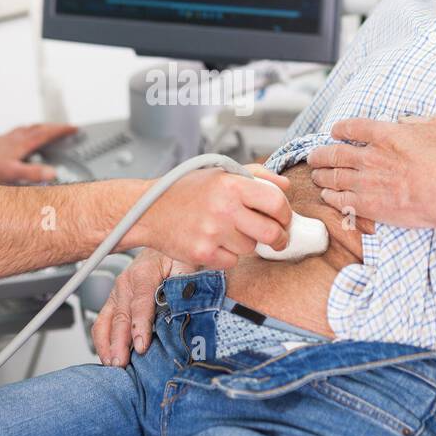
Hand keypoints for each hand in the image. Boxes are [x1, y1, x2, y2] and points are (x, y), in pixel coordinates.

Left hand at [0, 123, 77, 182]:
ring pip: (27, 129)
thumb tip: (52, 173)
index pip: (46, 133)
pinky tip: (20, 142)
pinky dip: (25, 134)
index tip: (73, 128)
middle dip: (53, 127)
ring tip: (46, 131)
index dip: (61, 130)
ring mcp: (5, 140)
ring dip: (40, 129)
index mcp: (21, 143)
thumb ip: (33, 173)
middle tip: (64, 128)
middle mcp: (14, 138)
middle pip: (38, 127)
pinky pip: (17, 134)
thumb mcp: (11, 173)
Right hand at [91, 248, 191, 365]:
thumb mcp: (186, 264)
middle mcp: (125, 284)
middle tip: (120, 363)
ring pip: (105, 322)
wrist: (162, 246)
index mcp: (144, 273)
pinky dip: (102, 341)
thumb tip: (190, 299)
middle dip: (118, 342)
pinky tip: (108, 356)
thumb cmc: (174, 257)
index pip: (140, 303)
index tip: (141, 346)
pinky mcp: (113, 303)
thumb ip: (187, 281)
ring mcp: (116, 294)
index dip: (139, 326)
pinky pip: (102, 323)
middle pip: (120, 317)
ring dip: (106, 345)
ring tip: (112, 364)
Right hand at [126, 164, 291, 268]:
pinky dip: (227, 256)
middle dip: (278, 238)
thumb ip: (256, 175)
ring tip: (229, 232)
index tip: (283, 219)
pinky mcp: (202, 253)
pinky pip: (232, 262)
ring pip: (250, 249)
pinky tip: (215, 243)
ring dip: (245, 244)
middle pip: (271, 233)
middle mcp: (224, 208)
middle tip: (276, 239)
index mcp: (231, 184)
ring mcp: (213, 232)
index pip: (276, 202)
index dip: (285, 214)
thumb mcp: (220, 173)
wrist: (149, 210)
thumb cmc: (186, 190)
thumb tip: (285, 186)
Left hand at [307, 115, 435, 229]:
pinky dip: (330, 197)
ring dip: (321, 175)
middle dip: (320, 155)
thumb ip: (420, 122)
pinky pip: (341, 200)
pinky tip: (327, 196)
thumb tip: (411, 123)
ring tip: (316, 175)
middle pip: (334, 154)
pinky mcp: (369, 206)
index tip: (335, 132)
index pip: (352, 128)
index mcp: (384, 134)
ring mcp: (367, 182)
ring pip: (333, 177)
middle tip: (313, 157)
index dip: (340, 130)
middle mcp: (370, 157)